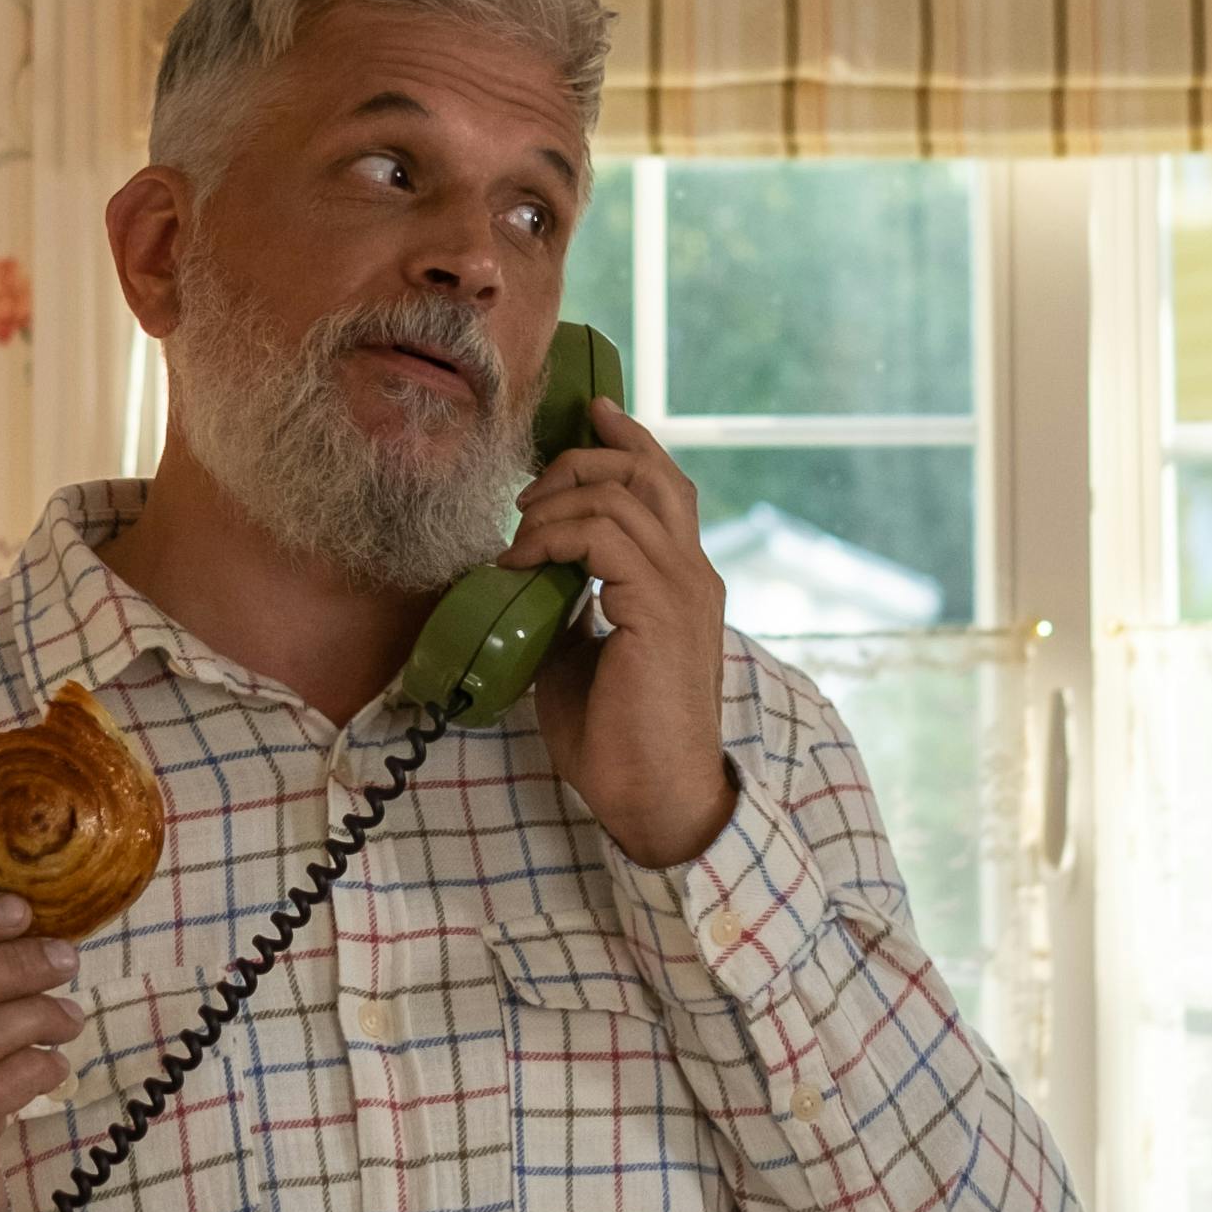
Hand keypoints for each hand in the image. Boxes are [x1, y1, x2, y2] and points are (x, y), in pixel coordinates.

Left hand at [518, 408, 736, 872]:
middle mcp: (693, 575)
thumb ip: (567, 607)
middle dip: (581, 462)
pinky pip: (604, 537)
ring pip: (622, 496)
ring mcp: (682, 589)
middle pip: (650, 473)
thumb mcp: (579, 656)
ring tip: (518, 540)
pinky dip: (554, 536)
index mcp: (683, 582)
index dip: (631, 441)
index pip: (667, 485)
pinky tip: (522, 561)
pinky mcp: (658, 610)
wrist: (653, 800)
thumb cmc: (618, 740)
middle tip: (528, 493)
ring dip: (555, 505)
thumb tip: (526, 577)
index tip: (592, 412)